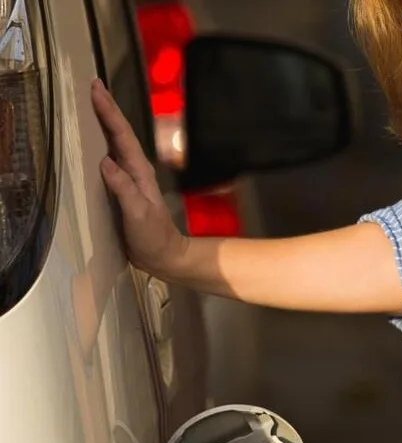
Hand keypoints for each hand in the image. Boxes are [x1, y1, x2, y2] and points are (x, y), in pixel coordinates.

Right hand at [90, 79, 188, 275]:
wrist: (167, 256)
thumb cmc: (154, 236)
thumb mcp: (138, 213)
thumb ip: (124, 189)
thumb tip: (105, 162)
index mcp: (139, 172)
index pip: (122, 136)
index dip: (109, 113)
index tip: (97, 90)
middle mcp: (136, 171)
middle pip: (120, 134)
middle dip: (107, 110)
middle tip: (93, 86)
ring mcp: (131, 179)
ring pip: (116, 144)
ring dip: (106, 124)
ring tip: (93, 105)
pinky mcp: (125, 190)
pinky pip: (112, 160)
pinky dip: (103, 145)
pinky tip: (95, 143)